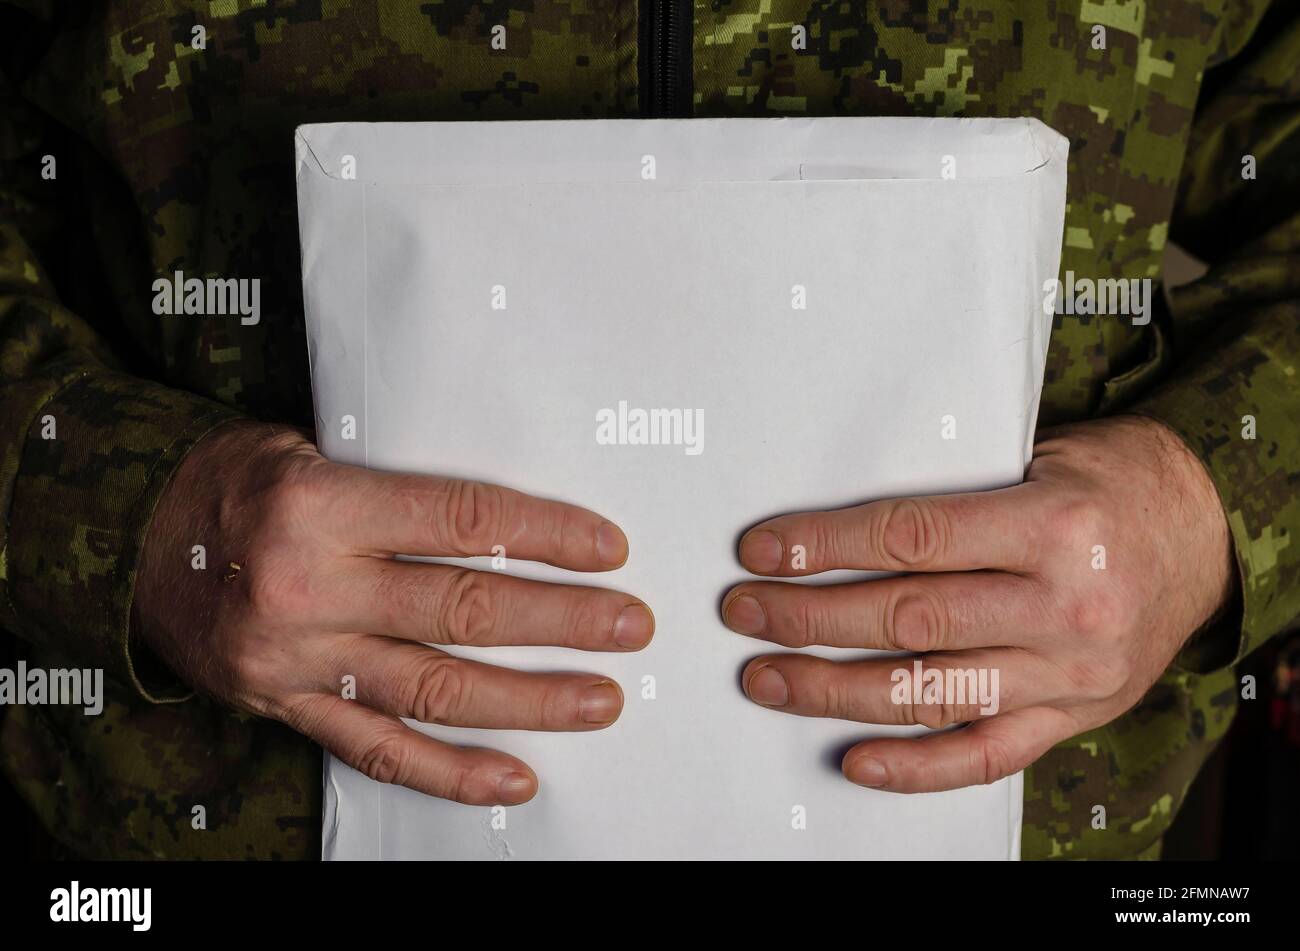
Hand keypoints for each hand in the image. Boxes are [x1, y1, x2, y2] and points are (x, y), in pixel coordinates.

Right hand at [133, 421, 652, 804]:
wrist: (130, 538)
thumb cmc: (233, 481)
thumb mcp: (304, 449)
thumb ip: (395, 489)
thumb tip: (509, 518)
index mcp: (318, 507)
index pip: (460, 521)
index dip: (545, 535)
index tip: (608, 549)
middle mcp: (308, 589)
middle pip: (461, 610)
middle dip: (559, 620)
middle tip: (628, 626)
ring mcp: (296, 660)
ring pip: (433, 689)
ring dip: (527, 701)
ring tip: (599, 701)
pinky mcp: (285, 707)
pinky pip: (377, 750)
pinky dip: (450, 771)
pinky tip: (513, 778)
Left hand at [721, 414, 1233, 791]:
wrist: (1205, 533)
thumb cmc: (1111, 483)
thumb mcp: (1042, 458)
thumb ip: (957, 493)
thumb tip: (836, 523)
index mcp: (1055, 525)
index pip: (912, 537)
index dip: (825, 545)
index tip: (763, 550)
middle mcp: (1066, 605)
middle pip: (909, 618)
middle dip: (810, 618)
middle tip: (746, 612)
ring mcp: (1072, 673)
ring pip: (931, 691)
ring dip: (835, 690)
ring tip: (768, 678)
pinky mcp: (1075, 717)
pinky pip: (985, 755)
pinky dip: (915, 765)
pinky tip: (855, 759)